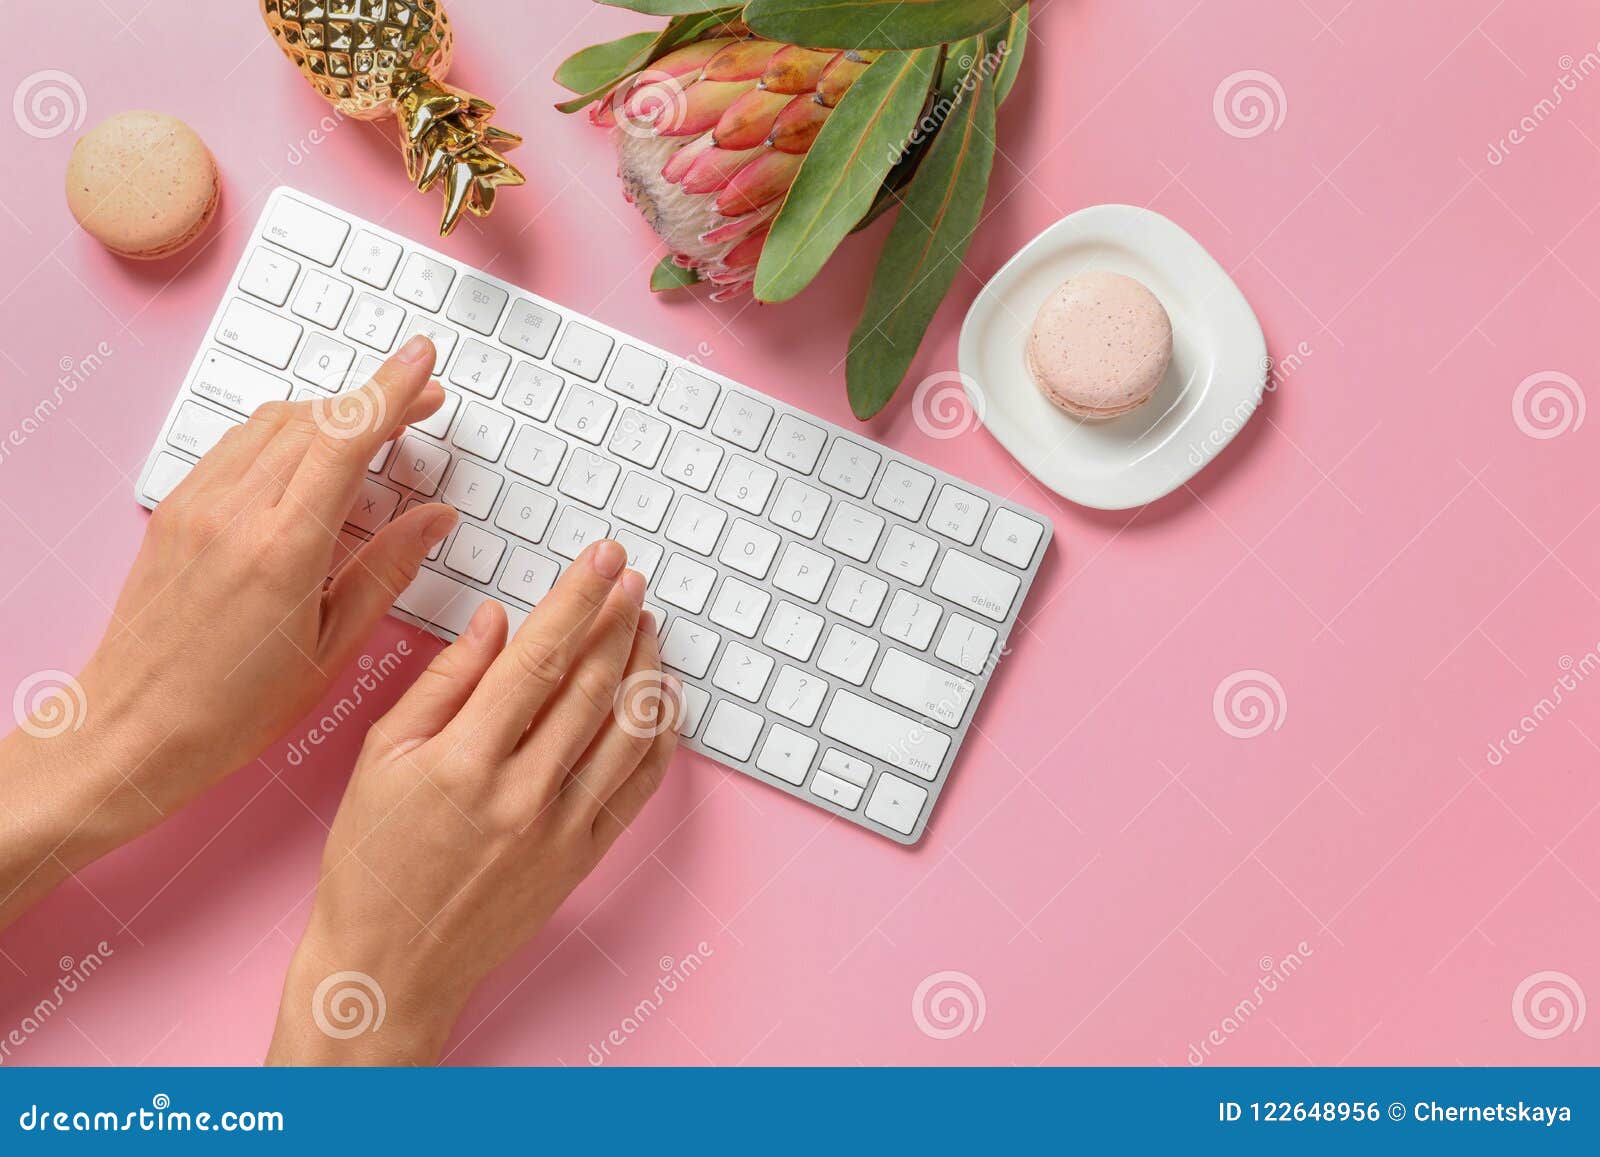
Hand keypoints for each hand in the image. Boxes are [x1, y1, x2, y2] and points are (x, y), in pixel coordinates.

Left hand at [0, 335, 454, 926]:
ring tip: (374, 431)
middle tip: (423, 404)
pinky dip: (286, 434)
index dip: (391, 390)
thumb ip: (388, 571)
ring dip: (331, 413)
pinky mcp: (175, 510)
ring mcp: (197, 505)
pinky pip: (238, 445)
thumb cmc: (234, 708)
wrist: (134, 729)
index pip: (345, 438)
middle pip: (314, 419)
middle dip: (374, 400)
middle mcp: (234, 512)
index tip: (423, 360)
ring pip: (274, 423)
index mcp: (283, 549)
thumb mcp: (332, 649)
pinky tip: (311, 460)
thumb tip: (435, 517)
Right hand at [266, 540, 679, 1064]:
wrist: (391, 964)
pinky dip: (658, 738)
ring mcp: (560, 829)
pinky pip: (637, 787)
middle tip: (633, 580)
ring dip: (646, 669)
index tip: (605, 560)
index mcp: (464, 759)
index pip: (539, 657)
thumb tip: (496, 621)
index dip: (579, 599)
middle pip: (592, 686)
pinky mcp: (582, 858)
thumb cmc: (372, 860)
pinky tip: (660, 702)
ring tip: (648, 628)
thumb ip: (444, 683)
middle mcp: (521, 792)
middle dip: (618, 621)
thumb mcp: (382, 757)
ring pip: (626, 731)